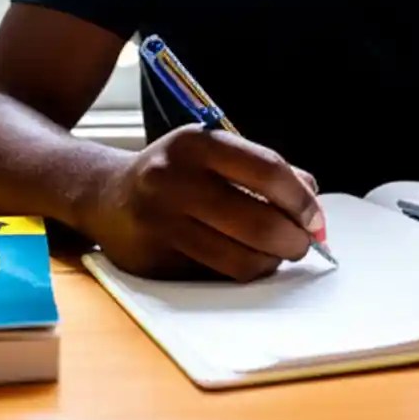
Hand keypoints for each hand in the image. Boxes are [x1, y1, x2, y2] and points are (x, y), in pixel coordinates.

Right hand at [87, 124, 322, 281]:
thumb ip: (263, 169)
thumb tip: (311, 199)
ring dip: (270, 263)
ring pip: (240, 259)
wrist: (104, 196)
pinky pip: (215, 276)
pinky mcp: (155, 259)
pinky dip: (238, 272)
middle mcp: (173, 180)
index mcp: (195, 143)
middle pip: (258, 221)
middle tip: (301, 244)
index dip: (300, 199)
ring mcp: (161, 223)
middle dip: (293, 240)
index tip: (314, 217)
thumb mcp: (212, 152)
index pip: (266, 170)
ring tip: (273, 255)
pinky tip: (239, 259)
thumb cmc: (173, 173)